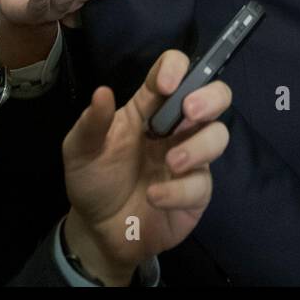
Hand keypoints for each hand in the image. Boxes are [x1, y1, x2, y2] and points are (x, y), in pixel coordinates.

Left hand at [60, 49, 231, 285]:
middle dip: (211, 96)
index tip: (164, 84)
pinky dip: (179, 191)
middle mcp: (177, 127)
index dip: (176, 68)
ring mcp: (192, 158)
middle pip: (215, 95)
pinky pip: (202, 184)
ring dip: (199, 146)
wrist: (98, 231)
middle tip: (190, 111)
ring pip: (219, 136)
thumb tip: (102, 92)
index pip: (175, 72)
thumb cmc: (93, 180)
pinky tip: (154, 198)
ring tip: (171, 163)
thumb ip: (91, 123)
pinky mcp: (197, 192)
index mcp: (150, 108)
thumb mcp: (80, 150)